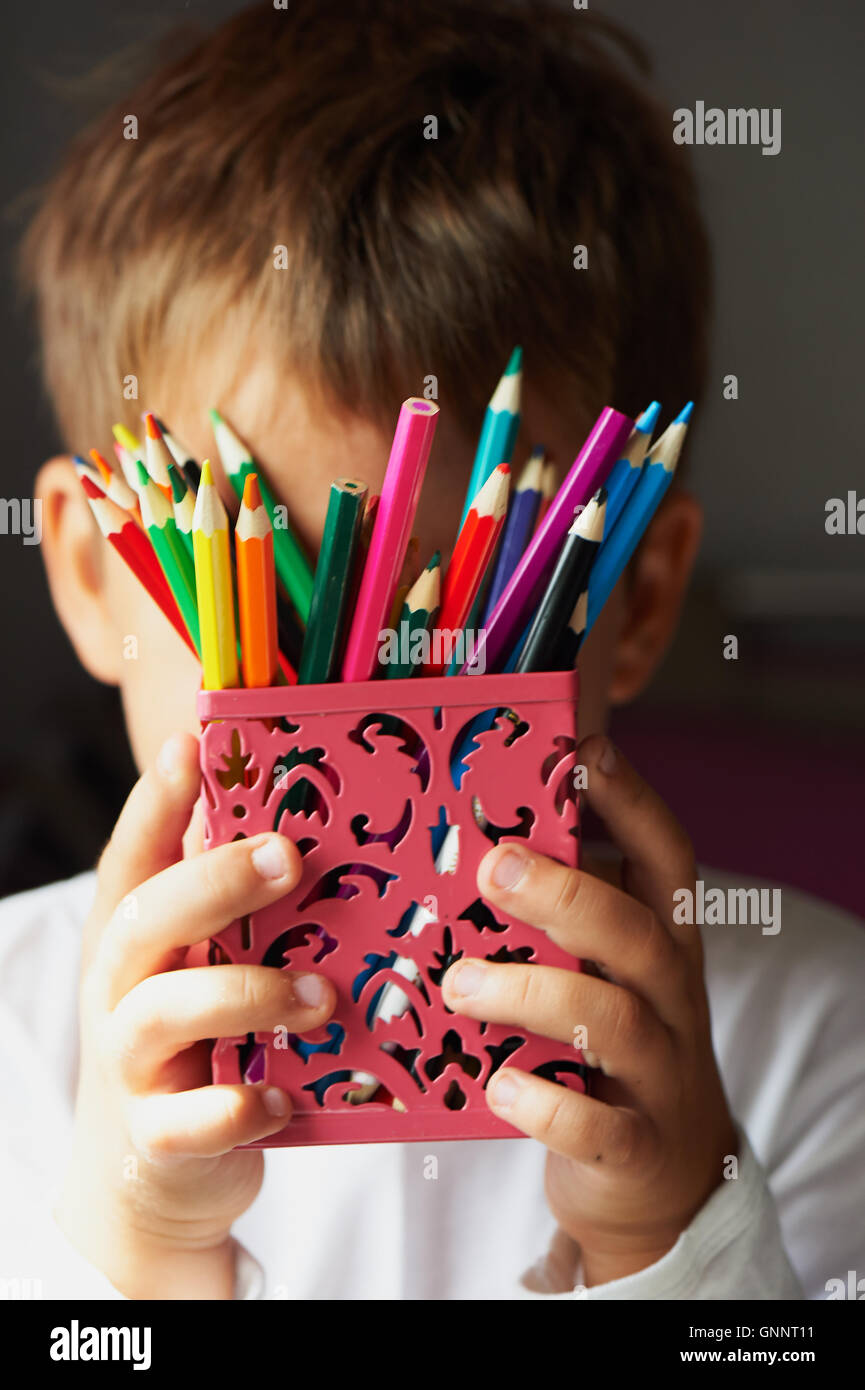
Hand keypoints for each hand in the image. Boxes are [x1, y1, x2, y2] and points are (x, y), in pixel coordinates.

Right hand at [57, 732, 335, 1298]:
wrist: (150, 1173)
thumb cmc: (192, 1040)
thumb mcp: (196, 964)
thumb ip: (228, 902)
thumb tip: (300, 817)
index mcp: (134, 936)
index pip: (134, 855)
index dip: (157, 800)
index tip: (190, 744)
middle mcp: (121, 988)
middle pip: (147, 918)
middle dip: (215, 881)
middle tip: (290, 856)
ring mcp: (133, 1064)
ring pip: (167, 1011)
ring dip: (249, 994)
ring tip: (323, 995)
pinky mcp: (158, 1137)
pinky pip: (193, 1121)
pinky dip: (241, 1108)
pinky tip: (288, 1096)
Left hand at [442, 733, 737, 1287]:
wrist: (662, 1183)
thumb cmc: (607, 1050)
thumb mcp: (603, 972)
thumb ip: (564, 917)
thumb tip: (474, 836)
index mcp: (663, 944)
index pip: (668, 859)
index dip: (633, 801)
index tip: (585, 749)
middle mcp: (672, 1000)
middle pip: (637, 932)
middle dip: (566, 894)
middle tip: (491, 868)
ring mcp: (660, 1075)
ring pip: (613, 1021)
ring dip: (534, 994)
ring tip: (460, 985)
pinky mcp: (637, 1148)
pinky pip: (598, 1126)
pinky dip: (546, 1106)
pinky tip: (498, 1087)